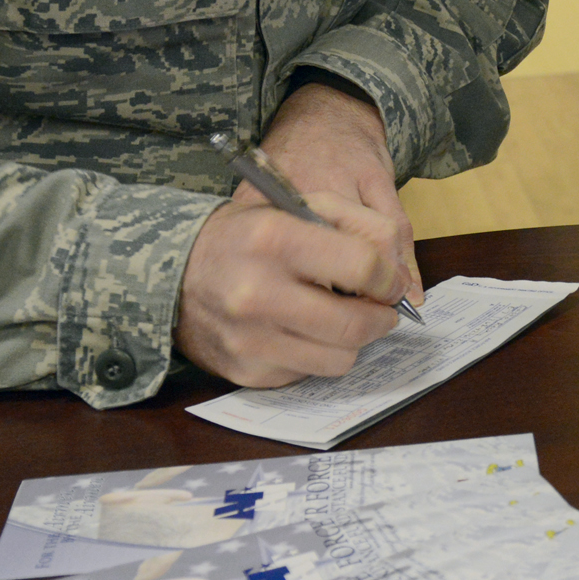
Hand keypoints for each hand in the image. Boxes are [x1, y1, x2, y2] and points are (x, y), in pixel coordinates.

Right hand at [176, 83, 418, 385]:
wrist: (178, 273)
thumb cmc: (252, 235)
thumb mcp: (301, 205)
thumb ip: (361, 225)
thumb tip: (401, 278)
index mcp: (274, 239)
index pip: (362, 266)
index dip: (389, 277)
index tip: (390, 282)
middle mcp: (257, 292)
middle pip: (355, 324)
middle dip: (381, 318)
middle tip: (380, 308)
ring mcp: (249, 338)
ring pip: (339, 359)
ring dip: (351, 341)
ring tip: (338, 318)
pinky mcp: (246, 372)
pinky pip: (308, 374)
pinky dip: (316, 355)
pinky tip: (300, 331)